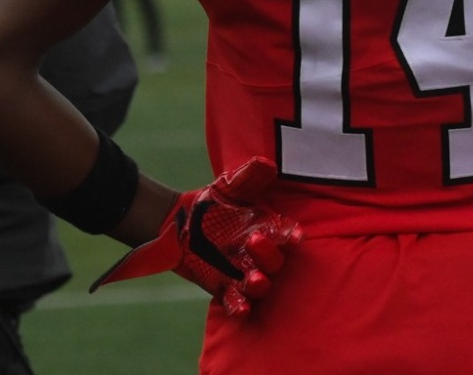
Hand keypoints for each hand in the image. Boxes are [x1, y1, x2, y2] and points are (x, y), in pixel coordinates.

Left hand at [90, 157, 301, 315]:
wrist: (179, 222)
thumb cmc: (211, 202)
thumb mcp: (228, 187)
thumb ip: (248, 177)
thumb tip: (267, 164)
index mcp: (267, 228)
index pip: (286, 235)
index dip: (290, 236)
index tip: (293, 235)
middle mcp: (259, 254)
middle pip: (275, 262)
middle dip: (269, 254)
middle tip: (253, 241)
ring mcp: (242, 273)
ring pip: (260, 285)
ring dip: (260, 284)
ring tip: (254, 280)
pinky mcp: (223, 288)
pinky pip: (236, 301)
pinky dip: (239, 306)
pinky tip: (240, 308)